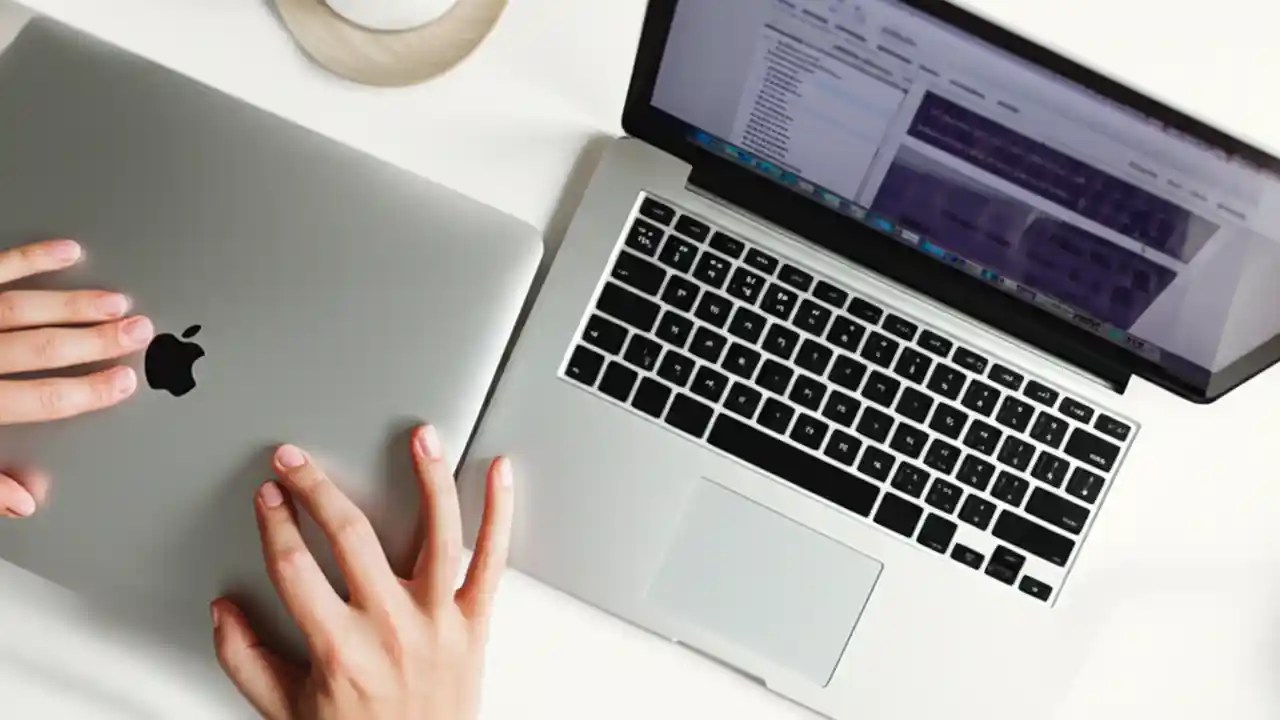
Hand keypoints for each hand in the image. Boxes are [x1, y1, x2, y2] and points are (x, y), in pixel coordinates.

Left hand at [0, 239, 153, 517]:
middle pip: (41, 348)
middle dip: (96, 341)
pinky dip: (29, 258)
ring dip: (75, 304)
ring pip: (22, 307)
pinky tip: (64, 253)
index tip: (124, 382)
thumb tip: (25, 501)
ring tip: (116, 301)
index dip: (88, 391)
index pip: (38, 398)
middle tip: (139, 332)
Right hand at [211, 425, 513, 719]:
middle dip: (316, 489)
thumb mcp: (286, 711)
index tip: (267, 497)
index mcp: (340, 649)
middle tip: (297, 460)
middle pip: (350, 537)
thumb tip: (224, 610)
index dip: (275, 524)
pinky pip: (493, 560)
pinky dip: (500, 513)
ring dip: (428, 478)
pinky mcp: (477, 623)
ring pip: (436, 534)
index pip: (295, 567)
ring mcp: (440, 621)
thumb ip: (246, 659)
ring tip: (420, 438)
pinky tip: (497, 474)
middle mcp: (392, 628)